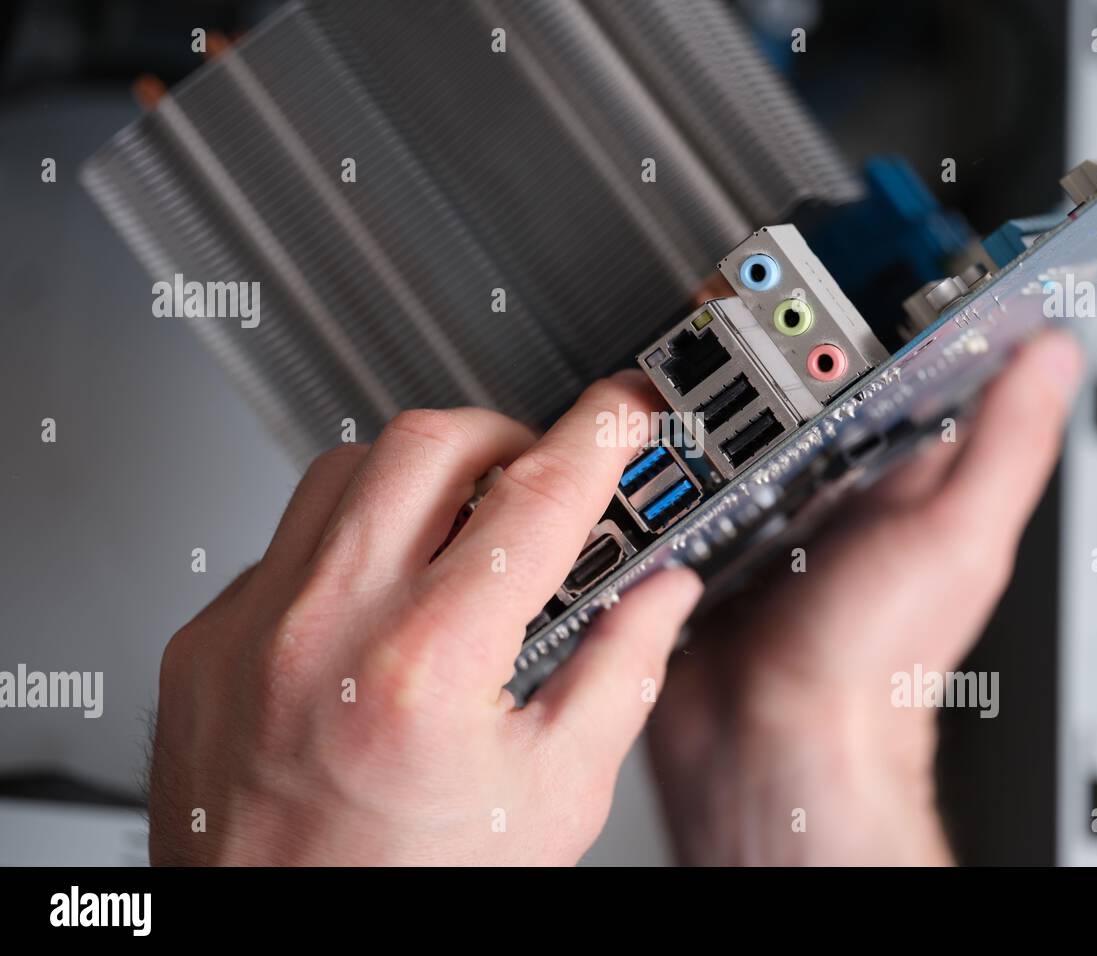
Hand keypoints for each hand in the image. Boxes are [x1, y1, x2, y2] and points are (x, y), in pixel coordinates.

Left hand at [149, 371, 702, 864]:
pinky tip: (383, 598)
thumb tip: (661, 597)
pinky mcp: (205, 645)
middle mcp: (323, 629)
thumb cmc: (408, 901)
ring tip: (463, 535)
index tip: (626, 407)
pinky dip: (351, 544)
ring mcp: (249, 630)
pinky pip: (287, 542)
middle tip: (544, 483)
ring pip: (346, 471)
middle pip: (430, 443)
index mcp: (428, 667)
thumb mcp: (552, 798)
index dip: (603, 432)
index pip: (540, 496)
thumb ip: (621, 674)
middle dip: (508, 440)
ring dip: (423, 479)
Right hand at [648, 331, 1084, 864]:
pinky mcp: (703, 544)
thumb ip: (1005, 448)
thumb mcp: (958, 541)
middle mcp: (833, 497)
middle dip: (774, 348)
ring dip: (714, 399)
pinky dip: (670, 457)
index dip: (884, 320)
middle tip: (743, 298)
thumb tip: (1051, 354)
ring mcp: (762, 518)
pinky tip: (655, 431)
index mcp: (903, 487)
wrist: (772, 749)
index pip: (901, 378)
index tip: (861, 261)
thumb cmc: (874, 668)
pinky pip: (683, 482)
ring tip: (690, 351)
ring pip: (736, 430)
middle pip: (804, 394)